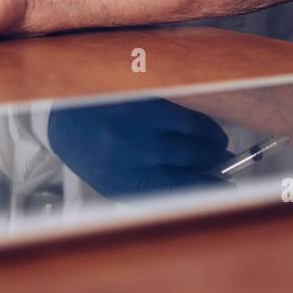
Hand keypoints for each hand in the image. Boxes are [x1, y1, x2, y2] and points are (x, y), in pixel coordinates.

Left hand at [47, 97, 232, 193]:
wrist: (65, 118)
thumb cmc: (94, 155)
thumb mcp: (117, 181)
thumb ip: (156, 186)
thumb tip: (202, 185)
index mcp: (123, 182)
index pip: (177, 189)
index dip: (208, 189)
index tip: (227, 190)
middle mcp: (132, 154)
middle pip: (190, 161)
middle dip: (215, 166)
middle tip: (226, 167)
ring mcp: (139, 126)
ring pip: (193, 138)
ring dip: (214, 146)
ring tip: (220, 150)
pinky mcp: (145, 103)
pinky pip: (186, 116)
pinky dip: (204, 126)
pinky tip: (210, 132)